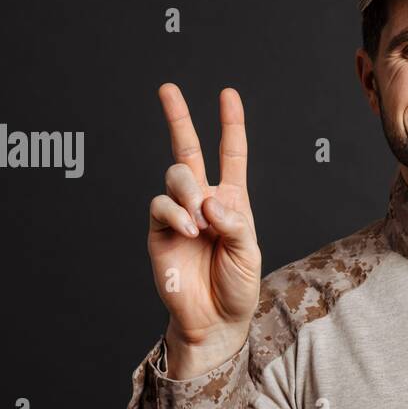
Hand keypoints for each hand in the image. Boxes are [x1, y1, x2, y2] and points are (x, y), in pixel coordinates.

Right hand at [148, 83, 260, 364]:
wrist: (214, 320)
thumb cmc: (237, 286)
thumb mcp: (248, 251)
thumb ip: (234, 222)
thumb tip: (208, 198)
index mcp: (232, 201)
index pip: (231, 154)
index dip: (230, 124)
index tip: (227, 94)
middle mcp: (203, 201)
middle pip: (187, 150)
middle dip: (178, 117)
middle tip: (168, 89)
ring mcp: (178, 214)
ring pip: (175, 177)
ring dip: (188, 192)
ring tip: (200, 224)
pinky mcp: (159, 231)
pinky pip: (160, 205)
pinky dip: (176, 214)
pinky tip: (190, 231)